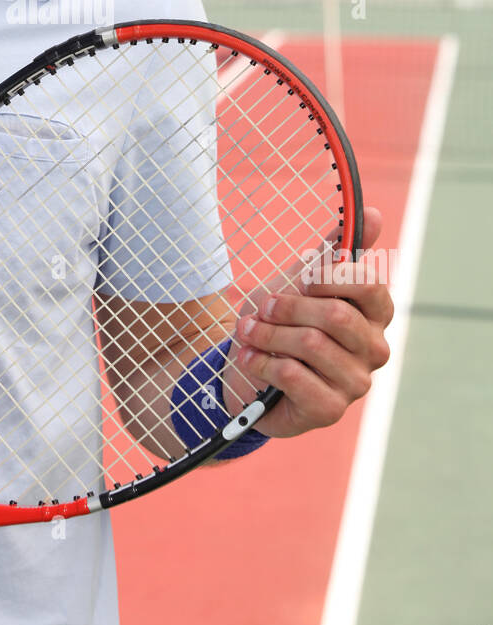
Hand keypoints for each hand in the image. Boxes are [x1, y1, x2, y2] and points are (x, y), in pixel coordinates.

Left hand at [223, 207, 392, 438]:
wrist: (247, 369)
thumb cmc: (283, 321)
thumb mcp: (304, 280)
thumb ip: (337, 251)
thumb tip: (376, 213)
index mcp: (375, 314)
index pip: (370, 285)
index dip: (329, 278)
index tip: (301, 279)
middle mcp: (374, 349)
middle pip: (336, 315)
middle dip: (287, 307)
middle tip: (261, 306)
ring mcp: (355, 383)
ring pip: (310, 343)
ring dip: (267, 333)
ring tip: (248, 331)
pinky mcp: (330, 410)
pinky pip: (293, 374)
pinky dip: (262, 361)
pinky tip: (251, 359)